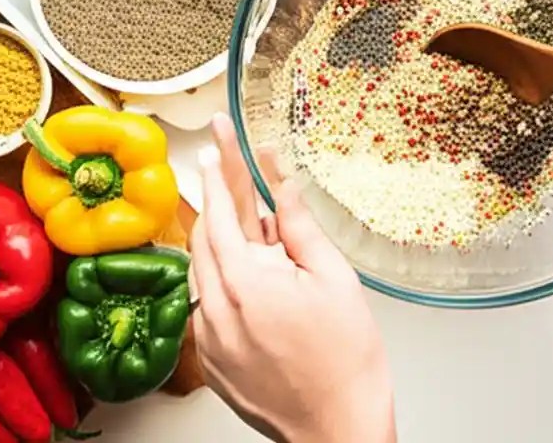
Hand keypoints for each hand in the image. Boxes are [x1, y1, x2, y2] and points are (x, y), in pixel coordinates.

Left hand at [190, 113, 395, 442]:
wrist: (336, 430)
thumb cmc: (345, 364)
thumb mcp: (335, 280)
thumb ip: (300, 227)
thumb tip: (281, 184)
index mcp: (246, 282)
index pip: (221, 207)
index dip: (219, 167)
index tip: (215, 138)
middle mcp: (217, 307)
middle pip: (209, 233)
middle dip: (222, 198)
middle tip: (235, 167)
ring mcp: (209, 334)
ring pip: (208, 267)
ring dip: (230, 243)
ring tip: (274, 249)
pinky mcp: (209, 357)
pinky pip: (210, 301)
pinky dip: (228, 281)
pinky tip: (264, 285)